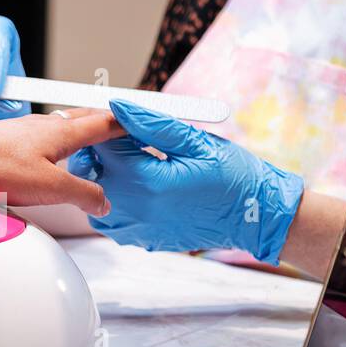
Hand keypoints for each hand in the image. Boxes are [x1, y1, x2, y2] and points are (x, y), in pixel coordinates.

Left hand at [0, 110, 122, 215]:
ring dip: (83, 132)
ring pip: (63, 127)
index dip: (129, 124)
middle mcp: (45, 125)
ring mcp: (25, 131)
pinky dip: (60, 143)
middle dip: (108, 123)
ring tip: (94, 143)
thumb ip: (82, 194)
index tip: (146, 124)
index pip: (105, 123)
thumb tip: (104, 202)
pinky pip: (44, 138)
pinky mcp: (8, 141)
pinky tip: (51, 158)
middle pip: (86, 118)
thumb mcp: (49, 188)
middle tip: (125, 129)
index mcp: (63, 132)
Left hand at [68, 100, 303, 262]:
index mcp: (148, 181)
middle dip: (101, 151)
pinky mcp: (141, 240)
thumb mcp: (195, 142)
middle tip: (128, 140)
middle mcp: (136, 210)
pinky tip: (141, 187)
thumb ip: (151, 125)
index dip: (108, 127)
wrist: (255, 218)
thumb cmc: (233, 177)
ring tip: (136, 163)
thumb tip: (118, 107)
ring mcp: (137, 230)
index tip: (125, 121)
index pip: (101, 146)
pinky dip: (116, 198)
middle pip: (89, 172)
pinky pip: (110, 217)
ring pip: (93, 196)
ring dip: (106, 176)